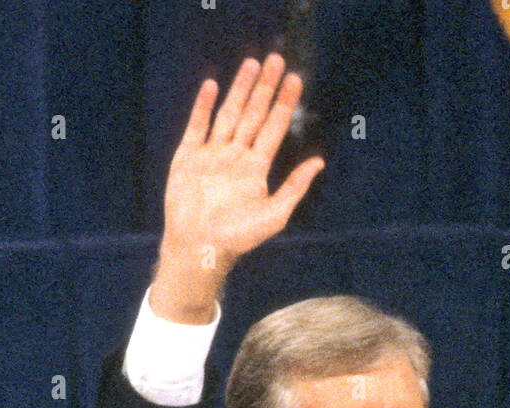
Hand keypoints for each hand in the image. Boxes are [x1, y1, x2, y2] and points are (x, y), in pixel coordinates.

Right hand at [151, 53, 324, 322]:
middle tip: (276, 59)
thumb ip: (295, 186)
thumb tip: (320, 162)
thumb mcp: (275, 214)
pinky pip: (197, 126)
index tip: (295, 80)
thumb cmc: (238, 237)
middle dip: (265, 88)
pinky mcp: (188, 157)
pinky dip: (204, 106)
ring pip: (229, 113)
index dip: (285, 104)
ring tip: (252, 63)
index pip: (274, 128)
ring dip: (240, 89)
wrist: (200, 247)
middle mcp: (236, 156)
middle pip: (253, 114)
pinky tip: (212, 85)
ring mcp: (212, 154)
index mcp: (256, 169)